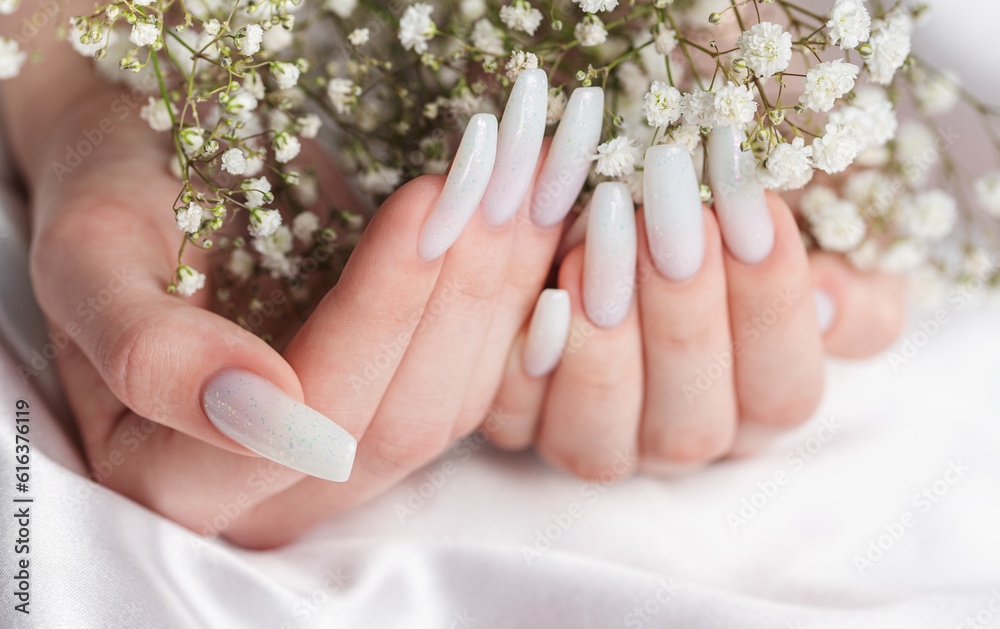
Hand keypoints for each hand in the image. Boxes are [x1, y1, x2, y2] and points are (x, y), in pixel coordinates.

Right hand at [20, 66, 588, 545]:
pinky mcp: (386, 423)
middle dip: (456, 294)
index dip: (379, 312)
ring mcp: (333, 467)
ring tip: (519, 182)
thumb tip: (256, 404)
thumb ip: (147, 350)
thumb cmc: (111, 199)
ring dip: (495, 291)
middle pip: (392, 425)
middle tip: (496, 178)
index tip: (426, 200)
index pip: (306, 418)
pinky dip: (504, 303)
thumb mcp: (90, 254)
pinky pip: (469, 388)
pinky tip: (521, 222)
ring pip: (445, 410)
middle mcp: (259, 492)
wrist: (151, 173)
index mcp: (166, 472)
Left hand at [487, 128, 905, 478]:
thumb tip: (831, 307)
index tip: (753, 198)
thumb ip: (852, 278)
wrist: (630, 193)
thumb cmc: (725, 206)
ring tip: (599, 237)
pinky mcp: (523, 420)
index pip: (783, 389)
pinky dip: (528, 361)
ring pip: (601, 441)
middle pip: (692, 423)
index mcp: (764, 401)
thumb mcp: (821, 229)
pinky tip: (539, 292)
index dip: (772, 300)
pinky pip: (517, 419)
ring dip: (602, 342)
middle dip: (682, 308)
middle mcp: (683, 437)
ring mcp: (599, 439)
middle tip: (668, 201)